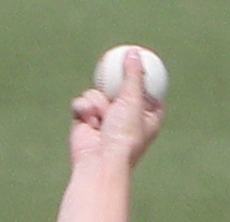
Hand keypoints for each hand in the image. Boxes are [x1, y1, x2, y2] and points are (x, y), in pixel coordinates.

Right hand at [67, 49, 164, 167]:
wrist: (100, 161)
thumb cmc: (123, 135)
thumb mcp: (133, 99)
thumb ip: (133, 75)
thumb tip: (133, 52)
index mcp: (147, 117)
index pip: (148, 92)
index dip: (142, 78)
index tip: (138, 60)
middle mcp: (127, 118)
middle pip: (118, 88)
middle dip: (113, 87)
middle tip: (112, 73)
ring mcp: (105, 119)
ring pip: (96, 92)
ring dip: (97, 103)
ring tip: (101, 120)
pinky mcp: (85, 120)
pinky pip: (82, 102)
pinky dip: (84, 110)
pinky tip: (89, 124)